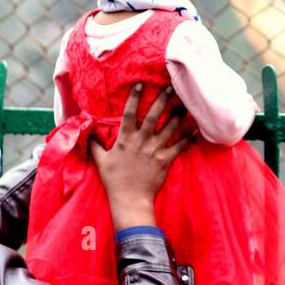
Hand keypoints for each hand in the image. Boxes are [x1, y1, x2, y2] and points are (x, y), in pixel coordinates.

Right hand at [90, 84, 195, 230]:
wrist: (130, 200)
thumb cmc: (114, 180)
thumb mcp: (100, 161)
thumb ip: (94, 145)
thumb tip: (87, 132)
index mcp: (125, 140)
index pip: (129, 114)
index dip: (134, 98)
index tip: (141, 84)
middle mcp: (141, 142)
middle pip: (153, 116)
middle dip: (162, 100)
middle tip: (171, 86)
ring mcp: (154, 150)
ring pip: (169, 128)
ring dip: (178, 114)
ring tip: (186, 102)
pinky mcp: (165, 160)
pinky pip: (179, 147)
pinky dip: (188, 138)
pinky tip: (197, 130)